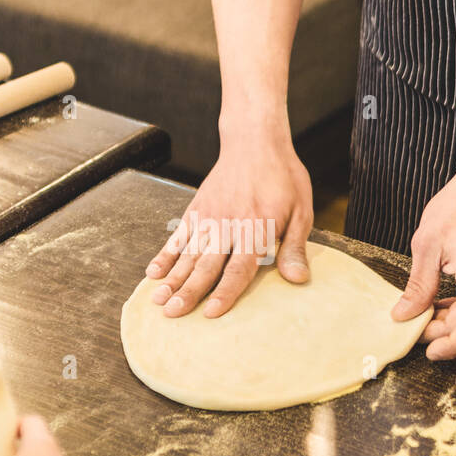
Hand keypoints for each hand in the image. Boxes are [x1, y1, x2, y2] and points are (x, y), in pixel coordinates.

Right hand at [145, 125, 312, 318]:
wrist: (255, 142)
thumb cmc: (282, 178)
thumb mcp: (301, 211)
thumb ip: (294, 247)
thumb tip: (297, 279)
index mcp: (255, 229)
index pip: (238, 268)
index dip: (224, 292)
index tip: (210, 313)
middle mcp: (228, 226)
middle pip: (206, 265)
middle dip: (188, 291)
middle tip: (172, 313)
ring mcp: (209, 217)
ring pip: (188, 253)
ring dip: (172, 278)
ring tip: (157, 299)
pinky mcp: (197, 210)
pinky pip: (178, 236)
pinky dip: (165, 254)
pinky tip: (154, 272)